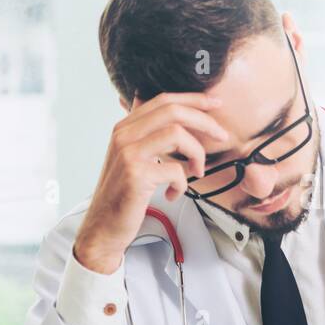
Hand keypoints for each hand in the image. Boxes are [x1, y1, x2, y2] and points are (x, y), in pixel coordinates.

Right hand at [74, 91, 230, 272]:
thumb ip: (147, 135)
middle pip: (173, 111)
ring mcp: (129, 153)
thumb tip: (173, 117)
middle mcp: (124, 135)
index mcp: (125, 127)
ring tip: (197, 171)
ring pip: (177, 134)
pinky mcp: (136, 174)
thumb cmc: (123, 194)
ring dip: (197, 153)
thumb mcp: (131, 157)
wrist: (103, 225)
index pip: (163, 100)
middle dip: (205, 121)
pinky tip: (173, 193)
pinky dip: (182, 183)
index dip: (193, 99)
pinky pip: (175, 169)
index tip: (216, 104)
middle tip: (222, 136)